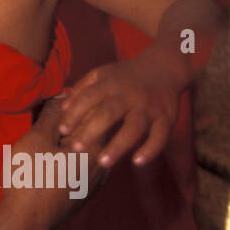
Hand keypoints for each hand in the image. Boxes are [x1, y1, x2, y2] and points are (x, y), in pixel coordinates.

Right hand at [0, 97, 107, 229]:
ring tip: (46, 133)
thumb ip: (53, 115)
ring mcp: (95, 182)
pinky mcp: (83, 194)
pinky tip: (51, 156)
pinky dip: (68, 155)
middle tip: (45, 113)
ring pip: (85, 149)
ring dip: (69, 138)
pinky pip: (81, 165)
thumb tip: (64, 94)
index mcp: (97, 147)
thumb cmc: (30, 178)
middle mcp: (103, 164)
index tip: (53, 95)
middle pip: (91, 131)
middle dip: (71, 119)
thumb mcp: (37, 140)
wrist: (25, 225)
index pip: (92, 110)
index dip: (72, 98)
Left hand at [55, 50, 186, 166]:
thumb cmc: (125, 75)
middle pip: (109, 113)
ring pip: (134, 127)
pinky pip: (160, 136)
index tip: (62, 130)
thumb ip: (81, 89)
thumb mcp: (102, 74)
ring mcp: (148, 107)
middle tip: (77, 149)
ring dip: (118, 146)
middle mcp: (129, 95)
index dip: (74, 113)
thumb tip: (62, 108)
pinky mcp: (166, 118)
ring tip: (103, 162)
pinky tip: (137, 162)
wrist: (164, 66)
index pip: (88, 98)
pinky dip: (150, 150)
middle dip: (92, 131)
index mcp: (110, 84)